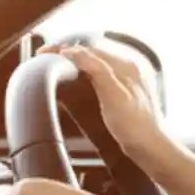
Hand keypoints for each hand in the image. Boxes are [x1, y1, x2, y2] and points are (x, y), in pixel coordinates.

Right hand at [37, 42, 168, 158]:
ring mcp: (125, 80)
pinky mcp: (122, 93)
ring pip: (94, 63)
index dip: (64, 48)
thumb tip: (73, 50)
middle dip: (67, 52)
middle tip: (44, 58)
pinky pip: (98, 75)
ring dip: (74, 61)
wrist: (151, 147)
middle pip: (91, 53)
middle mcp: (126, 68)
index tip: (43, 54)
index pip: (89, 48)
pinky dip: (82, 72)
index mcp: (124, 65)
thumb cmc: (134, 125)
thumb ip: (97, 70)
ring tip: (54, 65)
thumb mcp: (114, 95)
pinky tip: (74, 80)